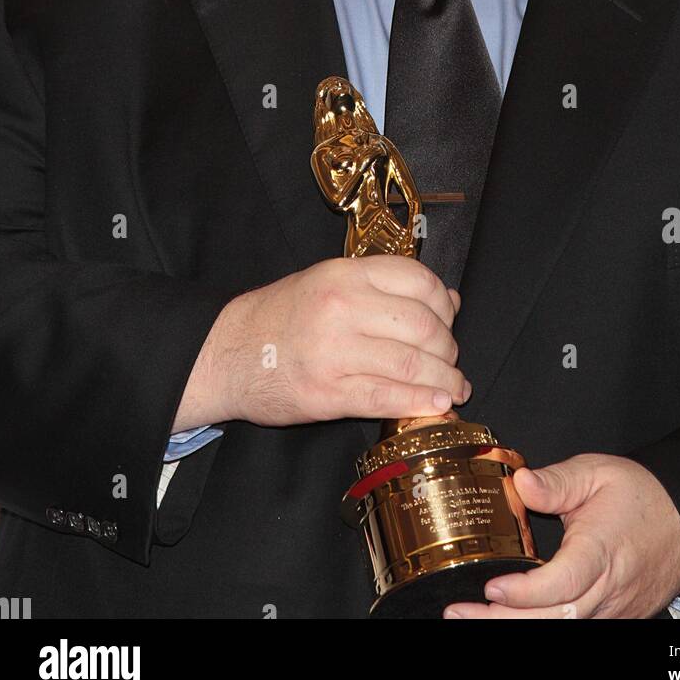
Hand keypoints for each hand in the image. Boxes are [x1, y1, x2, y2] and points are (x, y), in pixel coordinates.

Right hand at [215, 256, 469, 426]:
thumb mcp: (329, 283)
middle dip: (447, 348)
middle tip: (450, 360)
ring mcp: (334, 351)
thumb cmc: (281, 317)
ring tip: (453, 387)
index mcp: (344, 274)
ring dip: (444, 380)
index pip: (418, 280)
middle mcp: (341, 307)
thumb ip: (385, 288)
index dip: (444, 305)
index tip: (448, 321)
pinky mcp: (327, 393)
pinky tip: (437, 405)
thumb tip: (449, 299)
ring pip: (411, 364)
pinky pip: (387, 398)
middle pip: (422, 326)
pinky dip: (420, 403)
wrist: (225, 354)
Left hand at [442, 454, 679, 618]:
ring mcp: (611, 610)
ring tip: (470, 616)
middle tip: (457, 612)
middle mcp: (607, 589)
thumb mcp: (598, 472)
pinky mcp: (611, 617)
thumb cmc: (642, 496)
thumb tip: (521, 482)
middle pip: (553, 618)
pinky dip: (537, 624)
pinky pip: (572, 627)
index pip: (563, 583)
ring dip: (514, 624)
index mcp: (601, 550)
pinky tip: (505, 617)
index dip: (525, 592)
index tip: (491, 585)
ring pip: (560, 628)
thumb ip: (558, 481)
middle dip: (502, 620)